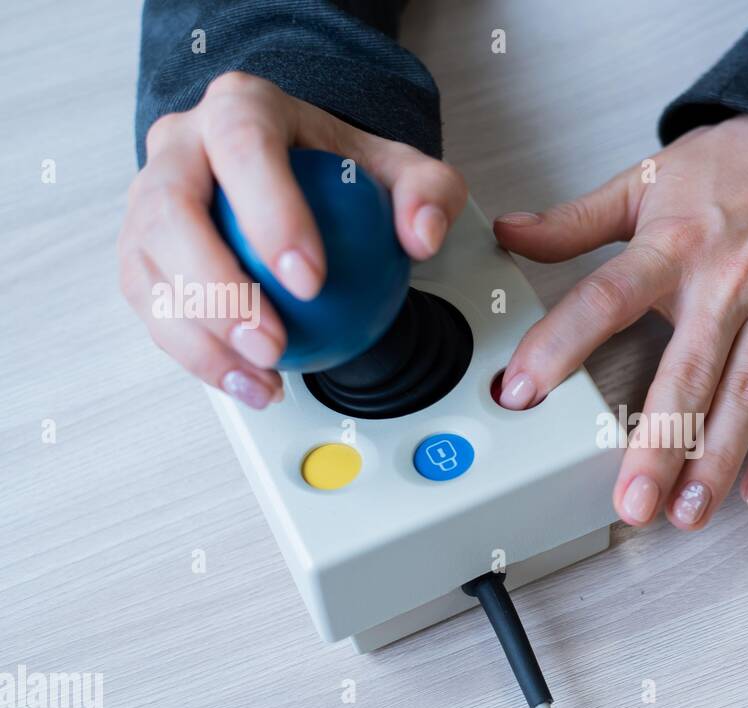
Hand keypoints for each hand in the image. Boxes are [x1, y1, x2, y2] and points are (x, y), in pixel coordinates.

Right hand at [118, 71, 466, 407]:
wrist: (300, 178)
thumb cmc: (341, 172)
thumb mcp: (403, 172)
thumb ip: (427, 193)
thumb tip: (421, 233)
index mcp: (240, 108)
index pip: (243, 147)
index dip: (269, 214)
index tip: (310, 280)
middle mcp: (181, 145)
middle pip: (170, 210)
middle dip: (216, 288)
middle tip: (273, 344)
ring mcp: (150, 199)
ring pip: (147, 268)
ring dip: (200, 336)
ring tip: (261, 375)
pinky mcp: (144, 254)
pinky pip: (155, 309)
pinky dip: (199, 355)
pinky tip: (249, 383)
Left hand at [494, 114, 747, 528]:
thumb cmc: (731, 169)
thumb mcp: (645, 181)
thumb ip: (574, 220)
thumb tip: (510, 234)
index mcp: (672, 247)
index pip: (606, 300)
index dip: (561, 345)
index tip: (522, 390)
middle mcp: (724, 286)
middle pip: (687, 373)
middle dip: (660, 443)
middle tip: (633, 500)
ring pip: (744, 397)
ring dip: (715, 460)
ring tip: (687, 511)